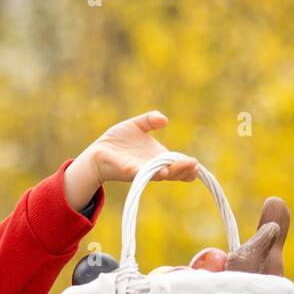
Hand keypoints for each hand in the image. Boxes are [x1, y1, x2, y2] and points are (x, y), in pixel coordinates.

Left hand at [64, 110, 198, 209]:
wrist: (98, 152)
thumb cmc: (119, 141)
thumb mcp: (137, 125)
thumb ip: (150, 120)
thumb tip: (164, 120)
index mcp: (157, 157)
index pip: (178, 165)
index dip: (187, 166)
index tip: (194, 163)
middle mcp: (151, 167)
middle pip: (172, 172)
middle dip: (182, 169)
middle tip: (192, 165)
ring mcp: (139, 170)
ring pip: (156, 174)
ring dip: (167, 172)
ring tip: (174, 170)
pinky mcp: (125, 170)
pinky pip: (136, 172)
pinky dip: (143, 171)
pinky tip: (154, 172)